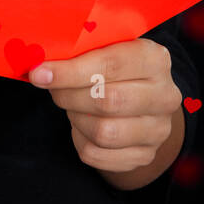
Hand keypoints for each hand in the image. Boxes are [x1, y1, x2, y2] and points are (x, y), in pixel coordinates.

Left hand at [28, 38, 185, 188]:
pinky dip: (79, 140)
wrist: (143, 100)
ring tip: (73, 105)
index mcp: (155, 59)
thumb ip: (81, 51)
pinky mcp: (145, 155)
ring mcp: (158, 129)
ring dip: (76, 118)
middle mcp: (164, 95)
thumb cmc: (116, 69)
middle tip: (53, 89)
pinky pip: (97, 154)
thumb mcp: (108, 49)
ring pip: (103, 132)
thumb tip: (41, 65)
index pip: (110, 65)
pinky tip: (81, 125)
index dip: (70, 71)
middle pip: (107, 101)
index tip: (39, 73)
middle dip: (69, 95)